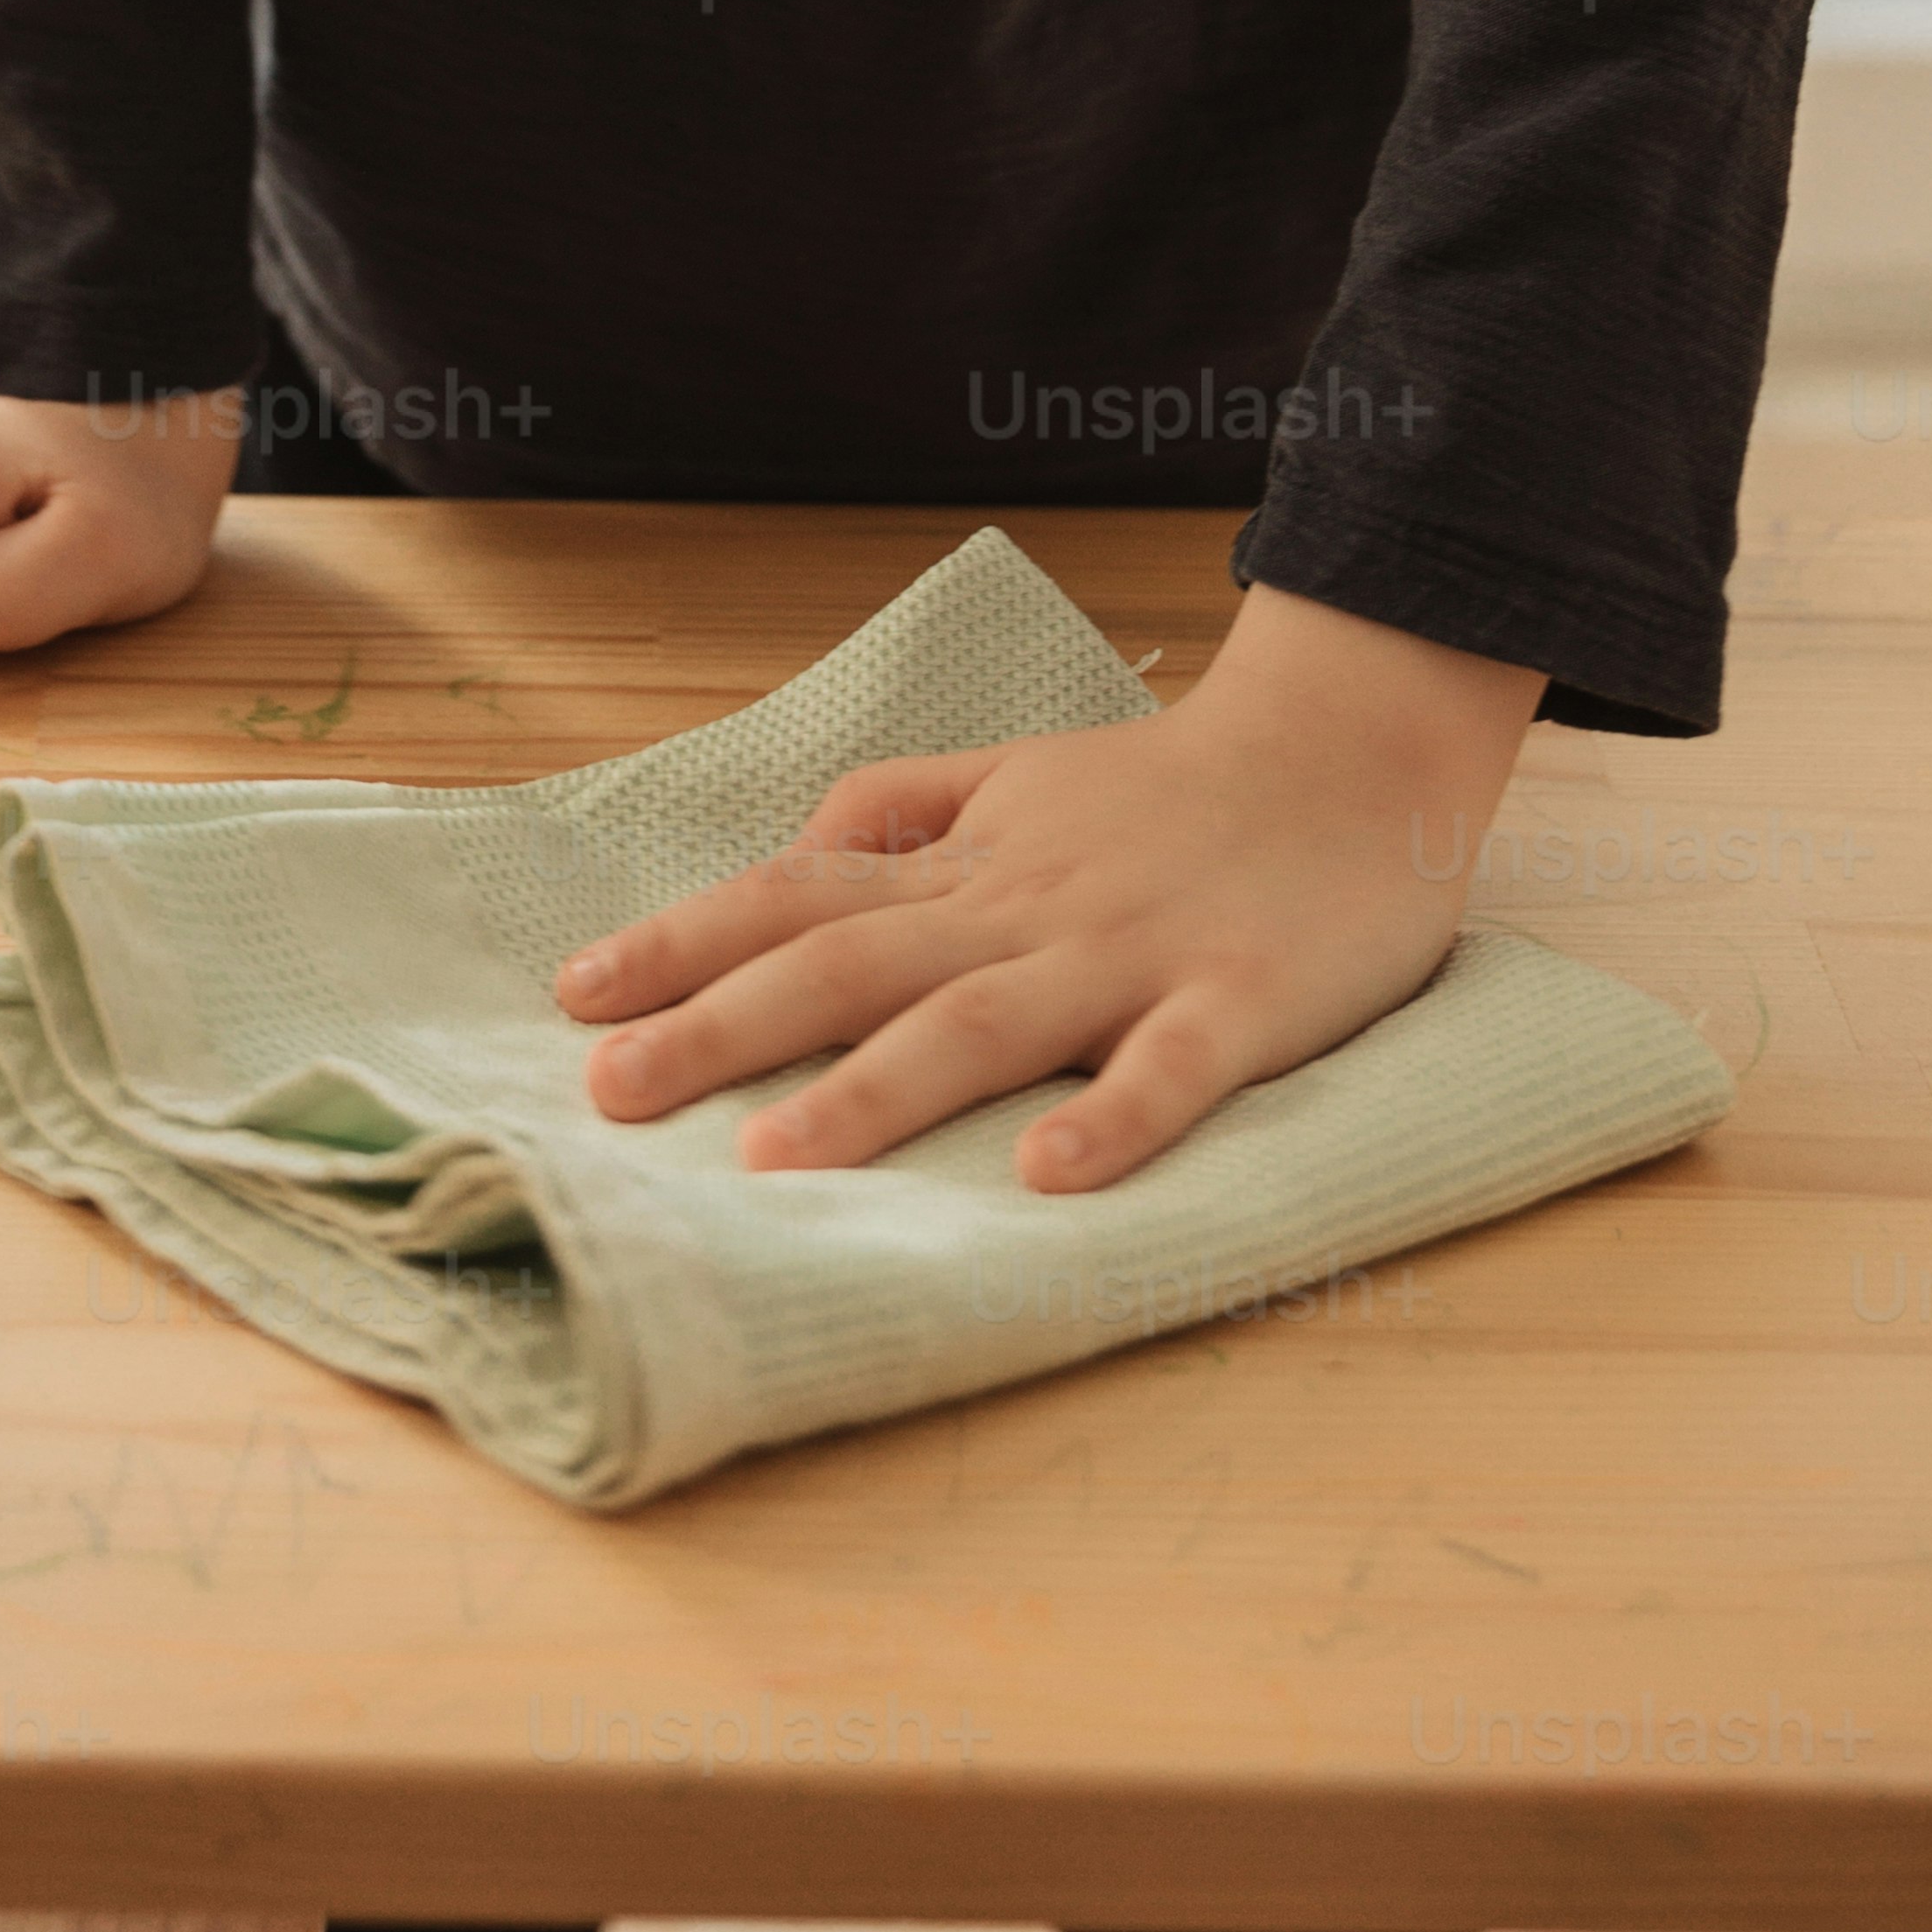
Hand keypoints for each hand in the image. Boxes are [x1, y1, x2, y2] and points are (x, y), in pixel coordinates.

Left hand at [552, 582, 1544, 1193]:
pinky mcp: (1241, 1002)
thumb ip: (906, 808)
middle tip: (611, 1092)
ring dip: (874, 1093)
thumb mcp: (1020, 770)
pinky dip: (1107, 1124)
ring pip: (984, 1024)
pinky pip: (1169, 1069)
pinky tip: (1041, 1182)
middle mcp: (1028, 904)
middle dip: (727, 1028)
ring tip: (773, 1162)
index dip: (687, 942)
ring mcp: (1132, 954)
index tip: (576, 999)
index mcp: (975, 858)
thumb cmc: (1177, 785)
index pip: (801, 897)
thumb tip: (793, 852)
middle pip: (856, 965)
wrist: (1355, 750)